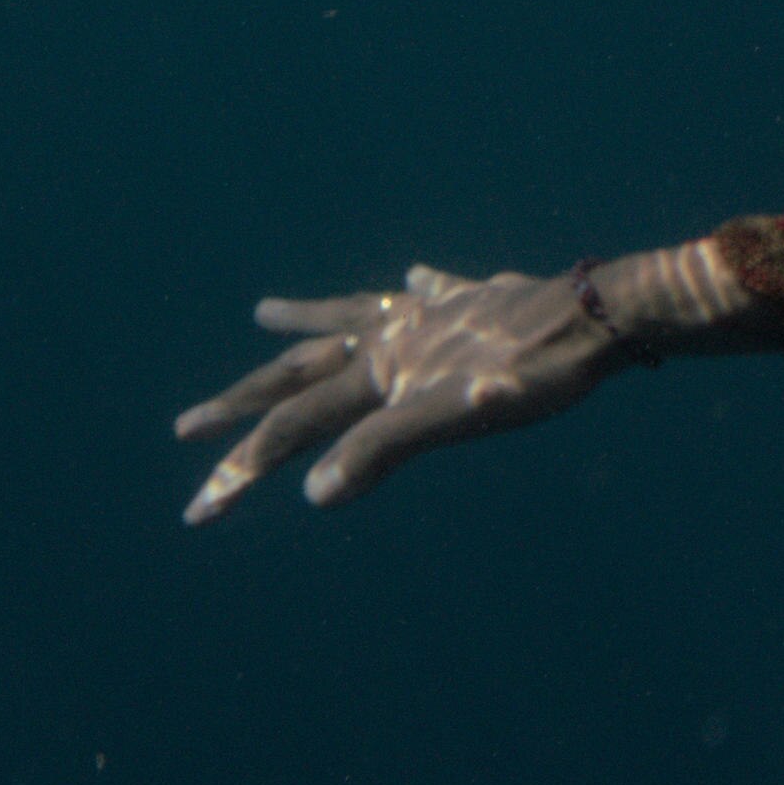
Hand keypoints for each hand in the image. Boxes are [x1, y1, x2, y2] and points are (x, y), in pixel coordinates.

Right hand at [174, 264, 629, 521]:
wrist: (599, 317)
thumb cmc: (529, 374)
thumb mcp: (452, 418)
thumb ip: (383, 450)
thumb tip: (315, 493)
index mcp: (380, 366)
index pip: (293, 426)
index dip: (242, 468)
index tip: (197, 510)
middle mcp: (394, 334)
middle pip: (301, 372)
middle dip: (242, 403)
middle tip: (184, 423)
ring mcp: (433, 314)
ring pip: (350, 314)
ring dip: (304, 320)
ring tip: (263, 311)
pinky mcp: (477, 302)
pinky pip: (432, 292)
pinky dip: (416, 288)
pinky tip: (414, 275)